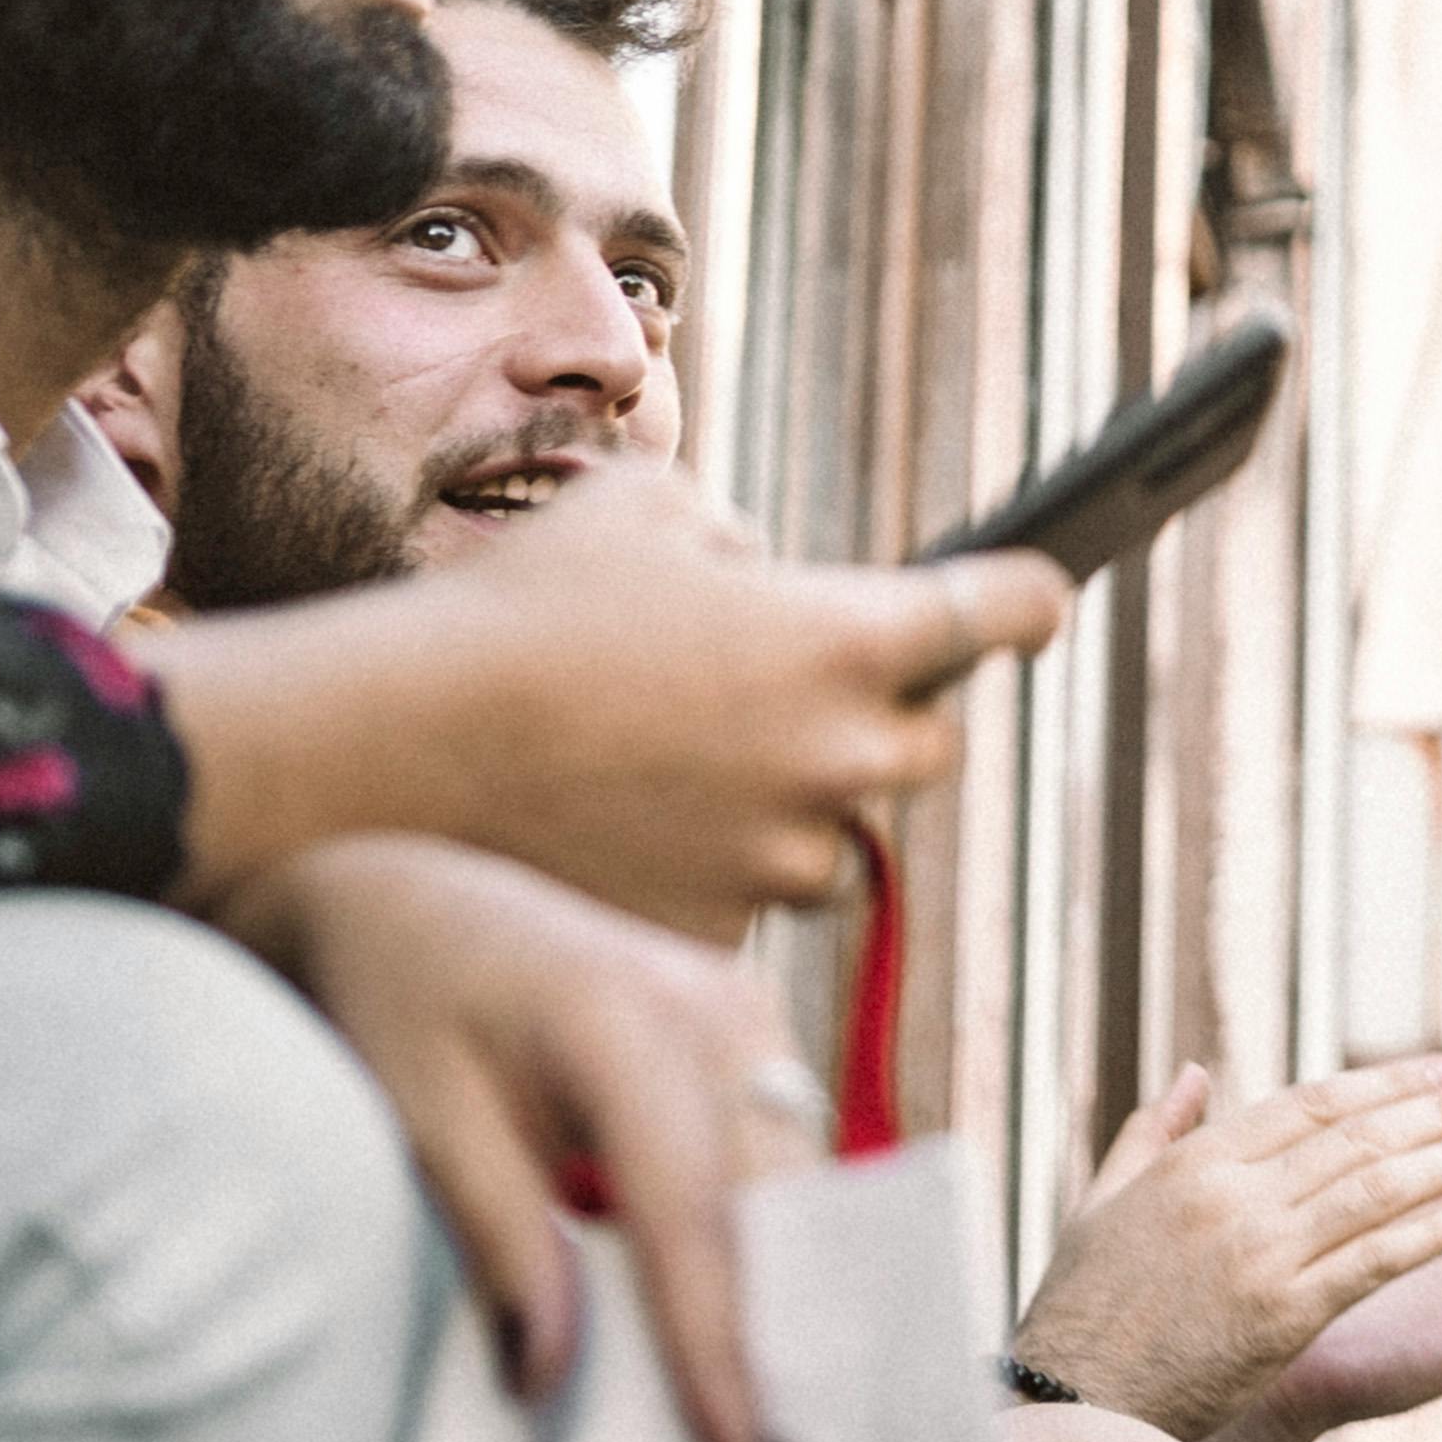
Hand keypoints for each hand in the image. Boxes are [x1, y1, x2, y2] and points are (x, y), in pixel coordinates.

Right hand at [158, 471, 1069, 938]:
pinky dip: (703, 876)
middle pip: (927, 748)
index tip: (1038, 602)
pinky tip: (627, 836)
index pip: (1006, 611)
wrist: (403, 739)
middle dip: (881, 722)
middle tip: (806, 700)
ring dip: (787, 812)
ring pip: (831, 841)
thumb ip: (738, 538)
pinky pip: (741, 905)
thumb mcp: (648, 508)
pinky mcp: (715, 934)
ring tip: (678, 773)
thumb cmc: (525, 601)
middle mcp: (842, 755)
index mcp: (851, 638)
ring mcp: (780, 857)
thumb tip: (762, 578)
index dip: (1026, 599)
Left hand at [206, 833, 819, 1441]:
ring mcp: (750, 1015)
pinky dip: (768, 1252)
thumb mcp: (415, 1126)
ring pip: (802, 1191)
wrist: (401, 895)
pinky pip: (782, 1161)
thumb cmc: (390, 1007)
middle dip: (786, 1352)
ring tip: (775, 1437)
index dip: (723, 1359)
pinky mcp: (751, 1036)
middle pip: (781, 1213)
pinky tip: (751, 1339)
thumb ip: (497, 1244)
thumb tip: (553, 1387)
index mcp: (628, 1028)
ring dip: (789, 1306)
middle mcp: (721, 1013)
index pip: (696, 1224)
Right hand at [1007, 1052, 1441, 1441]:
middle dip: (1440, 1105)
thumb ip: (1154, 1131)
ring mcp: (1260, 1253)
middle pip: (1358, 1133)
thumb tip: (1195, 1070)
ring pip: (1378, 1187)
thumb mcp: (1102, 1202)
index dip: (1387, 1080)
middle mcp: (1234, 1195)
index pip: (1312, 1102)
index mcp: (1196, 1162)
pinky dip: (1434, 1229)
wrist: (1069, 1402)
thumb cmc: (1082, 1308)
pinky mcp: (1282, 1314)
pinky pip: (1375, 1259)